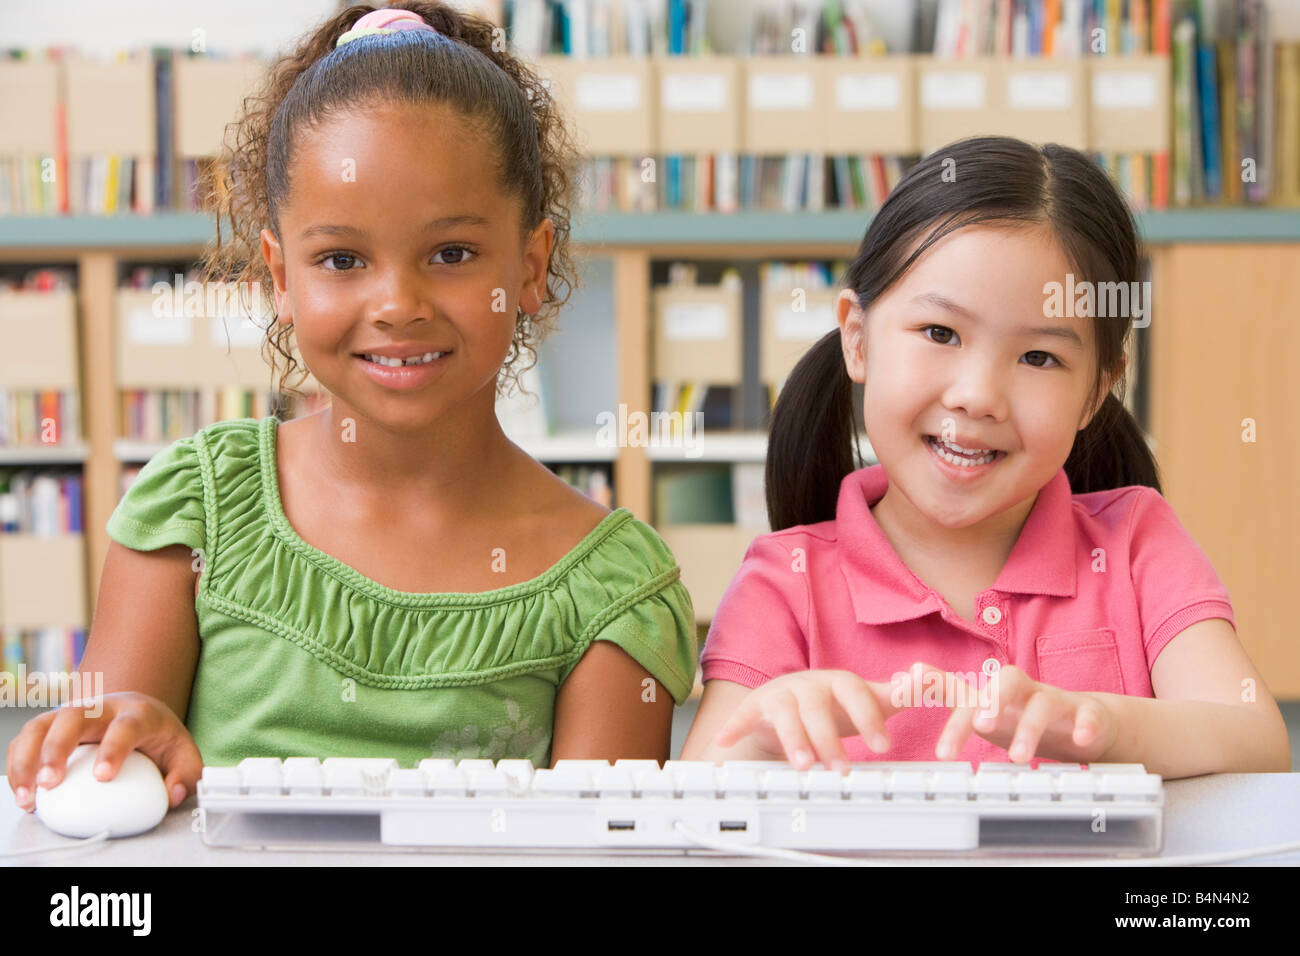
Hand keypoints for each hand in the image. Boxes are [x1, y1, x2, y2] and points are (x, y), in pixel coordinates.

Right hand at [6, 691, 203, 812]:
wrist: (139, 712)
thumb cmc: (160, 737)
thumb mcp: (184, 754)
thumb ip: (185, 774)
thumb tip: (172, 795)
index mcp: (139, 712)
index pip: (125, 725)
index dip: (113, 748)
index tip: (103, 777)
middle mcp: (102, 707)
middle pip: (73, 716)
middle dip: (57, 748)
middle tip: (50, 783)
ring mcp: (73, 713)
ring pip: (42, 724)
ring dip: (27, 758)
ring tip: (28, 796)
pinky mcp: (52, 724)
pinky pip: (27, 739)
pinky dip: (19, 764)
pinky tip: (22, 792)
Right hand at [711, 664, 953, 770]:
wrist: (784, 705)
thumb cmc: (830, 705)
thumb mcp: (864, 699)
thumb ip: (896, 693)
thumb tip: (928, 678)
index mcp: (838, 682)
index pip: (855, 691)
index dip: (868, 716)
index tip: (882, 745)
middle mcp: (808, 684)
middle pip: (818, 707)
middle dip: (830, 738)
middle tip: (841, 768)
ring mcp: (780, 694)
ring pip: (785, 714)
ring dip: (794, 739)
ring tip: (805, 766)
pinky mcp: (755, 707)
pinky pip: (743, 716)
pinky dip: (734, 728)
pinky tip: (725, 743)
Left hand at [936, 663, 1117, 763]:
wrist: (1081, 717)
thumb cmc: (1021, 711)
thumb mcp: (981, 703)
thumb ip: (947, 690)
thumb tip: (910, 672)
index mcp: (994, 691)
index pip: (966, 693)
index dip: (946, 709)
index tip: (933, 734)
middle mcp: (1023, 691)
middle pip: (1007, 681)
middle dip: (993, 701)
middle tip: (980, 726)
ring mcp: (1055, 700)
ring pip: (1043, 703)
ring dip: (1030, 727)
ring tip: (1018, 756)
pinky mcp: (1086, 712)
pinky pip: (1087, 714)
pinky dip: (1083, 726)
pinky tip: (1078, 741)